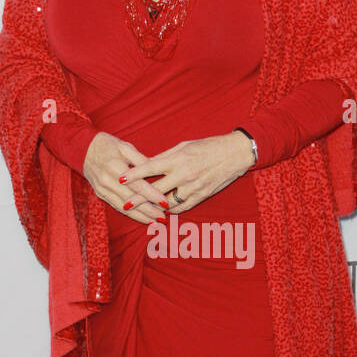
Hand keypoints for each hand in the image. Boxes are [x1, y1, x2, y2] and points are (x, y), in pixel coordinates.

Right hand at [82, 131, 171, 223]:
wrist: (83, 148)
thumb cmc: (108, 145)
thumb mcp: (125, 146)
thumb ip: (141, 160)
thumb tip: (159, 171)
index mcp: (115, 167)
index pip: (137, 185)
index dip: (152, 195)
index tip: (165, 202)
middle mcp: (107, 180)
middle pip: (131, 200)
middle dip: (149, 210)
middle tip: (164, 217)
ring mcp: (102, 189)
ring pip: (123, 207)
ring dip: (140, 216)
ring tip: (156, 222)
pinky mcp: (100, 194)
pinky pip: (116, 206)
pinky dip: (130, 214)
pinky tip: (142, 218)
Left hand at [118, 132, 255, 214]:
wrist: (235, 154)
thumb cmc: (208, 146)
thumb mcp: (184, 145)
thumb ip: (165, 157)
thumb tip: (147, 164)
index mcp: (178, 159)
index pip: (151, 167)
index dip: (134, 174)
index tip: (121, 179)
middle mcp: (184, 175)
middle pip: (156, 190)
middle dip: (139, 199)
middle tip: (125, 204)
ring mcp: (193, 188)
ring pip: (168, 203)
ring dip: (155, 207)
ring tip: (143, 210)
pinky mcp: (202, 196)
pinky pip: (182, 207)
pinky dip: (171, 209)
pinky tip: (163, 211)